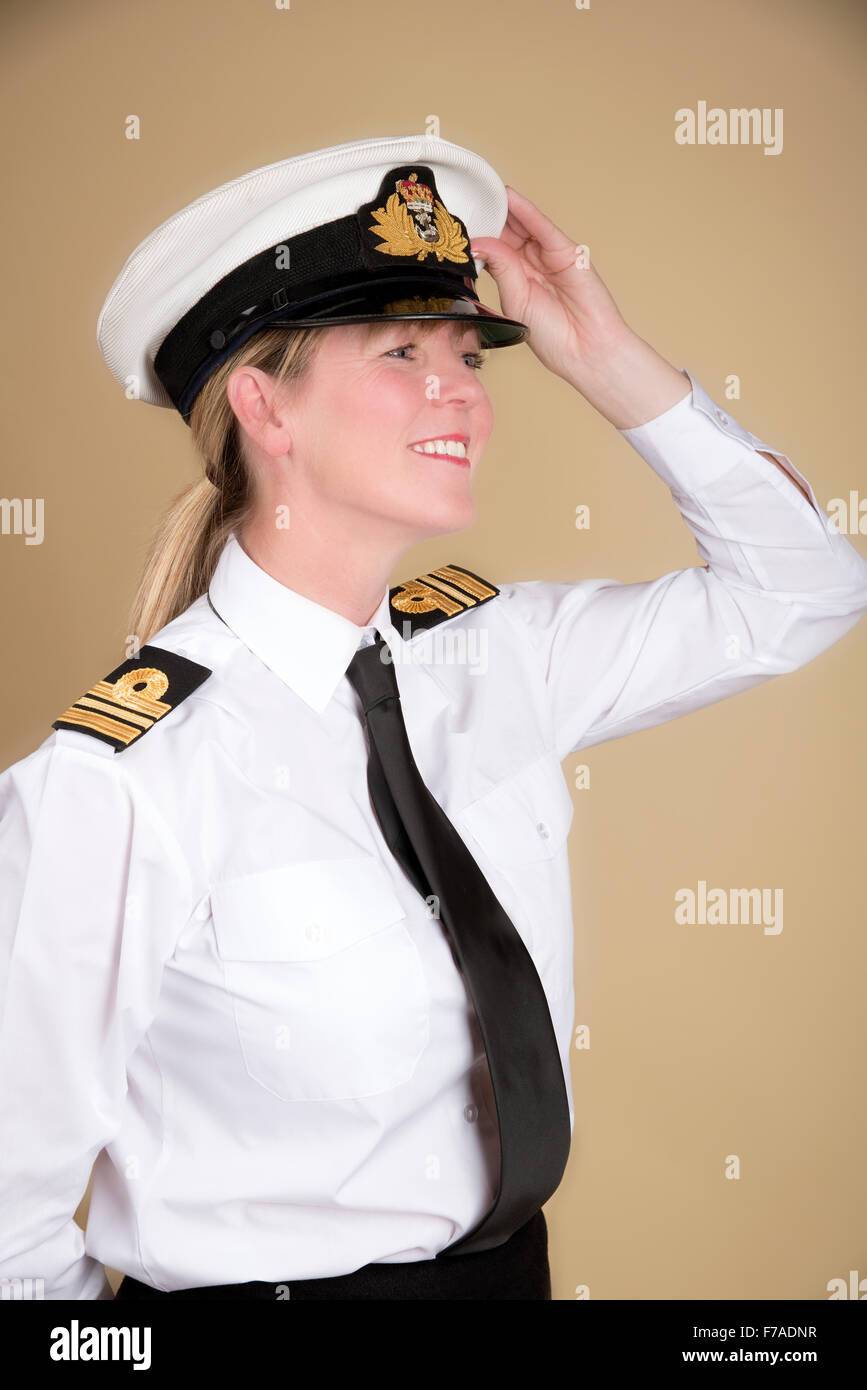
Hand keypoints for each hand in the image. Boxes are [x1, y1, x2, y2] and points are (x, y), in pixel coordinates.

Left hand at [469, 184, 632, 388]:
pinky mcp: (566, 252)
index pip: (493, 250)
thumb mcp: (515, 301)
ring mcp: (549, 256)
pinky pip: (543, 227)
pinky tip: (510, 198)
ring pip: (523, 226)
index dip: (477, 236)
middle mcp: (532, 265)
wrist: (585, 350)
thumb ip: (500, 269)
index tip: (455, 223)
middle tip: (465, 199)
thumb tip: (479, 243)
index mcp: (516, 280)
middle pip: (507, 234)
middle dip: (488, 217)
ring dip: (504, 208)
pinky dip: (526, 212)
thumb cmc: (554, 337)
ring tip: (483, 191)